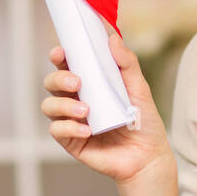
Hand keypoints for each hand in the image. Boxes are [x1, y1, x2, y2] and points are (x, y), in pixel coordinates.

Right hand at [41, 25, 174, 187]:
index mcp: (90, 82)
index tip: (61, 50)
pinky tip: (87, 131)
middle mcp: (76, 98)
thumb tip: (113, 38)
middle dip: (59, 78)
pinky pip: (57, 130)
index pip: (68, 63)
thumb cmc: (143, 120)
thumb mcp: (139, 88)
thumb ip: (127, 63)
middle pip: (52, 82)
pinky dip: (69, 128)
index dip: (60, 55)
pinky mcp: (71, 140)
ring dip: (63, 105)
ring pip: (49, 105)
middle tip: (77, 82)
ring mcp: (72, 120)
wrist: (148, 156)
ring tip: (86, 111)